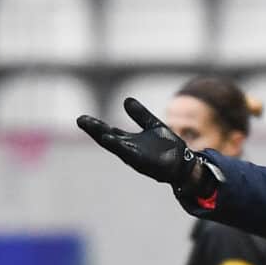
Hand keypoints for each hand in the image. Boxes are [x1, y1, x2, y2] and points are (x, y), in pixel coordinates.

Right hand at [76, 97, 200, 185]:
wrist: (185, 165)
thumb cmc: (168, 148)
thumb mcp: (152, 126)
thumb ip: (140, 115)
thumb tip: (126, 100)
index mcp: (129, 141)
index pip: (108, 131)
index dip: (95, 126)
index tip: (82, 118)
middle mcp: (128, 150)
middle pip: (107, 138)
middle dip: (94, 130)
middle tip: (80, 120)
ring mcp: (135, 157)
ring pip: (115, 146)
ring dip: (102, 137)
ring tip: (90, 126)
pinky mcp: (144, 162)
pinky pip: (128, 154)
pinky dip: (118, 147)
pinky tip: (109, 139)